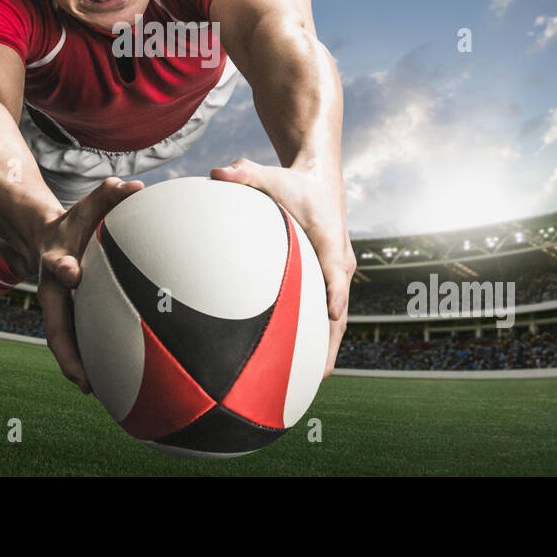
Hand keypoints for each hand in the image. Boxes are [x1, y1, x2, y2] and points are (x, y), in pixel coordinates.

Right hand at [36, 177, 143, 392]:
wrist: (43, 238)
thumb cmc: (74, 222)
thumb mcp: (89, 205)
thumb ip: (110, 194)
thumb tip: (136, 186)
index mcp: (56, 262)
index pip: (58, 266)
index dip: (65, 269)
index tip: (74, 274)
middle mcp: (54, 292)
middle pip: (55, 327)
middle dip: (67, 354)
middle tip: (82, 379)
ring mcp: (60, 309)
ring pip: (65, 344)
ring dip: (77, 369)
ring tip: (97, 392)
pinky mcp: (70, 319)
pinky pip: (78, 344)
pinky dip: (88, 363)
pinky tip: (107, 384)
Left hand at [210, 158, 354, 378]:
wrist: (320, 181)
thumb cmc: (293, 182)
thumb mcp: (271, 174)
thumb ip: (245, 174)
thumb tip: (216, 172)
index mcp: (329, 240)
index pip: (335, 269)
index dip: (335, 291)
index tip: (331, 314)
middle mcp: (339, 262)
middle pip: (340, 309)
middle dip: (332, 343)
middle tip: (319, 376)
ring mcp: (337, 275)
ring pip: (335, 319)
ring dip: (326, 350)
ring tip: (310, 384)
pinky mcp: (328, 281)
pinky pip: (325, 315)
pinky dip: (318, 339)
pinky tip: (299, 364)